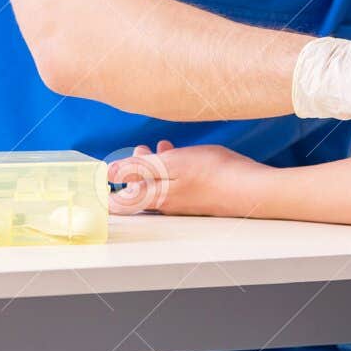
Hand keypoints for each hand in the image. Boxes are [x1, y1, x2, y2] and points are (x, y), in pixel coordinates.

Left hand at [106, 141, 270, 216]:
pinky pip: (176, 184)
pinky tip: (181, 154)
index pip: (120, 201)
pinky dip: (172, 169)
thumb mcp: (171, 165)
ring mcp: (184, 201)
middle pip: (139, 190)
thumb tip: (109, 173)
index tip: (98, 179)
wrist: (252, 189)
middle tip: (134, 151)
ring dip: (153, 166)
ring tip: (157, 146)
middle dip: (132, 170)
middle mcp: (167, 203)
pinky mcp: (200, 197)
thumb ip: (139, 168)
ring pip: (159, 185)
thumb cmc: (214, 174)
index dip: (106, 191)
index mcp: (157, 196)